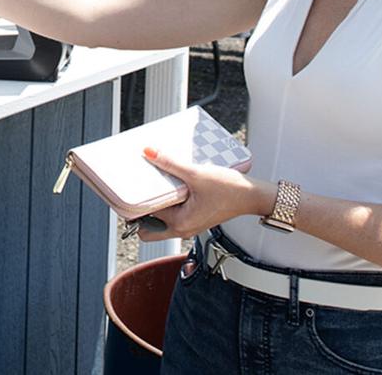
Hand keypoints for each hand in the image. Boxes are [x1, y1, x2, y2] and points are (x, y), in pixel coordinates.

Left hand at [136, 147, 263, 241]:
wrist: (253, 195)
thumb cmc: (230, 190)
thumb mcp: (197, 174)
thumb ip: (171, 163)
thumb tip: (149, 152)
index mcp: (179, 224)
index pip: (145, 219)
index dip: (134, 205)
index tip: (129, 190)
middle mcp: (183, 229)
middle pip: (149, 228)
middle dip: (141, 212)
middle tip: (140, 190)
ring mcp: (189, 224)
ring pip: (162, 221)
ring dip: (157, 205)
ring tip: (156, 184)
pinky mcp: (196, 217)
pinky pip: (175, 213)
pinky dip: (170, 202)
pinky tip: (173, 184)